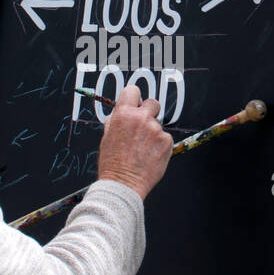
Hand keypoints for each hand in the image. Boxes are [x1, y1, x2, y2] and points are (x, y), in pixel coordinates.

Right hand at [96, 86, 174, 200]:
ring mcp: (155, 129)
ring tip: (143, 150)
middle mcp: (141, 118)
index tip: (135, 104)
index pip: (132, 91)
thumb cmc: (112, 164)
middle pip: (152, 103)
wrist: (123, 184)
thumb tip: (119, 112)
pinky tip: (150, 156)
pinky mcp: (166, 141)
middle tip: (143, 127)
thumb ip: (115, 121)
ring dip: (153, 133)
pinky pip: (165, 138)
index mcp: (123, 114)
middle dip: (149, 112)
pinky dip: (160, 145)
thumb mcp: (106, 137)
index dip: (133, 98)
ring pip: (158, 124)